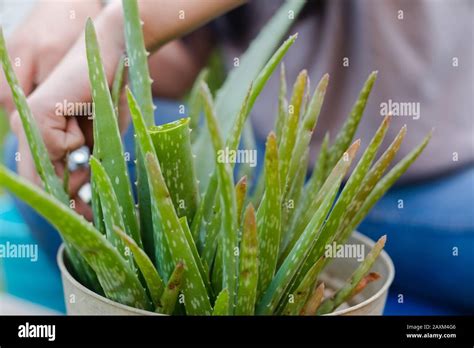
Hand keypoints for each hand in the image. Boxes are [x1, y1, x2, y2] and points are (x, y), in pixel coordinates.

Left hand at [0, 0, 101, 217]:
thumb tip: (80, 198)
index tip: (85, 221)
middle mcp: (28, 132)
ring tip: (91, 140)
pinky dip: (79, 144)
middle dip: (70, 197)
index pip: (42, 183)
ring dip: (79, 166)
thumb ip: (85, 169)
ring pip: (52, 169)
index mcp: (41, 139)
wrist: (115, 57)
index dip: (62, 205)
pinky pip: (59, 148)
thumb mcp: (100, 143)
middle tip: (93, 209)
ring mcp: (29, 123)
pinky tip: (84, 121)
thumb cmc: (111, 98)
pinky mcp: (39, 113)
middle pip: (42, 182)